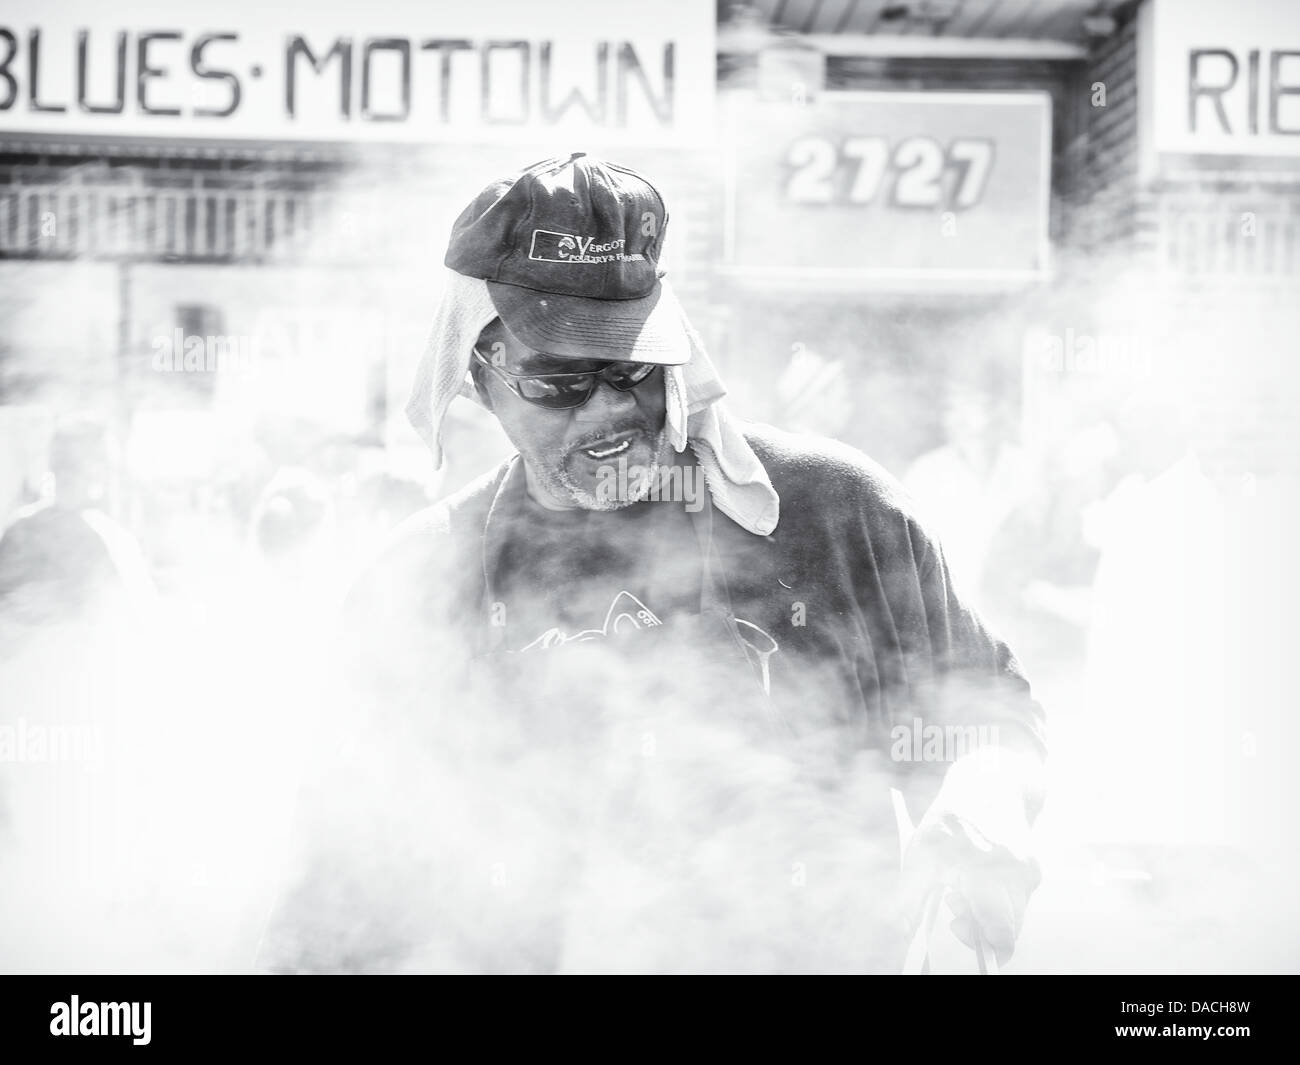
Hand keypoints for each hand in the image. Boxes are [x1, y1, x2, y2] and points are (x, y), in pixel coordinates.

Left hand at [900, 809, 1040, 968]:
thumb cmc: (951, 819)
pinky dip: (998, 897)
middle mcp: (1013, 875)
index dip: (982, 943)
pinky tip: (979, 876)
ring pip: (1012, 915)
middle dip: (979, 926)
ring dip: (987, 911)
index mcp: (985, 871)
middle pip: (1006, 929)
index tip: (957, 929)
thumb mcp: (921, 852)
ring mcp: (1027, 873)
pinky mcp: (1034, 871)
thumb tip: (898, 929)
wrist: (990, 782)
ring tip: (963, 886)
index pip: (1001, 933)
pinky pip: (1017, 900)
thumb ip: (909, 895)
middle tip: (953, 904)